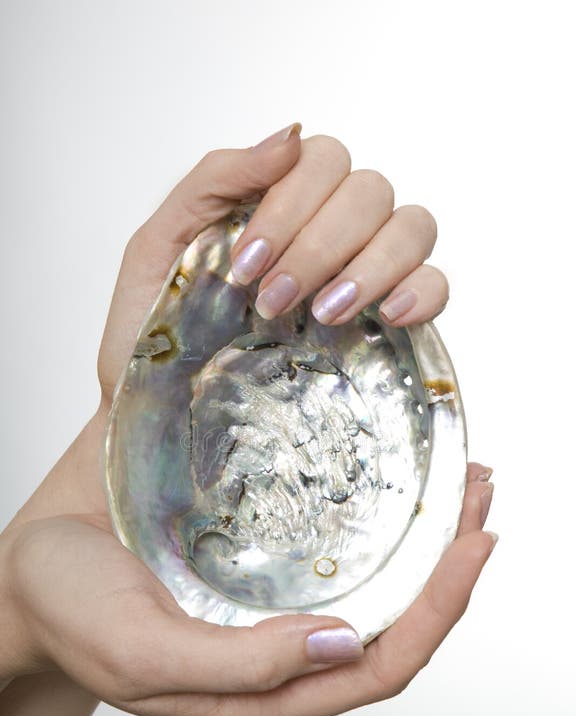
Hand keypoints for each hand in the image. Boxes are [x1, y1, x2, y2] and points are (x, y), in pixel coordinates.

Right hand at [2, 464, 494, 715]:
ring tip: (453, 480)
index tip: (476, 543)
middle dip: (446, 566)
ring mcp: (267, 607)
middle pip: (391, 623)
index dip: (438, 611)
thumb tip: (345, 646)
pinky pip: (330, 549)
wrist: (25, 571)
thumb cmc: (72, 616)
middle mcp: (276, 654)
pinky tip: (381, 473)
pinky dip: (370, 516)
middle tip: (478, 494)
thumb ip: (240, 668)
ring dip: (420, 537)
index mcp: (258, 693)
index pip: (379, 669)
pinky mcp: (251, 565)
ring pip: (369, 584)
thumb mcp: (143, 655)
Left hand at [97, 123, 445, 404]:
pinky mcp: (389, 328)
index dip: (292, 204)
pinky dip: (424, 290)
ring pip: (411, 227)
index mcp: (280, 206)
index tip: (247, 263)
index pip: (323, 160)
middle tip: (274, 299)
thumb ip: (217, 179)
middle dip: (321, 244)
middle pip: (369, 191)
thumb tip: (290, 134)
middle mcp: (329, 233)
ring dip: (370, 264)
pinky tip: (390, 314)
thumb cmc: (155, 332)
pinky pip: (438, 285)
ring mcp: (364, 277)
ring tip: (324, 314)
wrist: (162, 409)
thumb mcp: (161, 244)